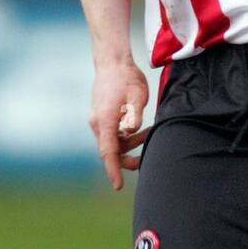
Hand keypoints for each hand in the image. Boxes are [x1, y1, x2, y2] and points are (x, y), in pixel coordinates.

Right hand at [89, 59, 149, 189]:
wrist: (112, 62)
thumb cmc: (127, 78)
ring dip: (131, 144)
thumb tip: (129, 132)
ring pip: (114, 143)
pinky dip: (126, 136)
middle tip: (147, 156)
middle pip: (111, 151)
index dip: (114, 170)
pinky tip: (140, 126)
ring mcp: (98, 120)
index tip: (118, 186)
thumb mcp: (137, 96)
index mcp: (105, 121)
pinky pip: (113, 135)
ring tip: (150, 131)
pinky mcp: (101, 117)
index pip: (108, 152)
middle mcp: (97, 123)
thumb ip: (134, 115)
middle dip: (128, 158)